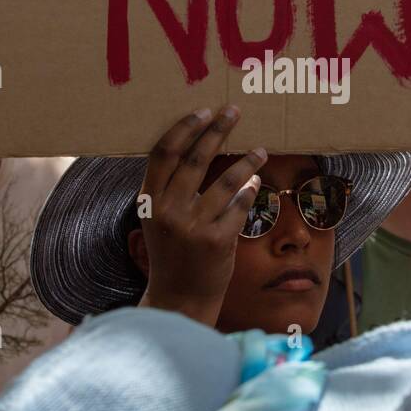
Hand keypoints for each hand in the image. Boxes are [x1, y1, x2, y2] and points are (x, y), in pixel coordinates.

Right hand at [137, 107, 266, 325]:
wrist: (179, 299)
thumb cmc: (172, 253)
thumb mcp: (158, 219)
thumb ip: (170, 188)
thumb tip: (196, 146)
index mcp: (149, 200)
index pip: (164, 152)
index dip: (185, 128)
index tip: (204, 111)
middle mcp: (168, 210)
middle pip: (196, 159)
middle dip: (218, 130)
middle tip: (234, 111)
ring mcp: (192, 227)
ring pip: (226, 181)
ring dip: (247, 161)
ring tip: (261, 150)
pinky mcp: (217, 241)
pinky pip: (240, 206)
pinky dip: (250, 191)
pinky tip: (256, 183)